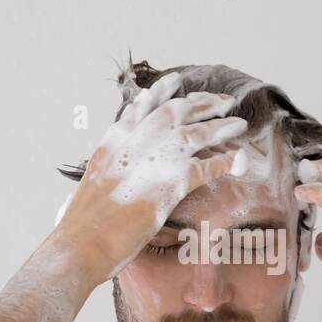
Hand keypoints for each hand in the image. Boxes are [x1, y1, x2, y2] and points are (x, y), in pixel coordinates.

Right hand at [54, 72, 248, 283]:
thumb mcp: (91, 182)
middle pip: (176, 111)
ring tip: (239, 124)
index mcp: (114, 141)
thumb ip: (109, 169)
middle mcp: (135, 142)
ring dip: (221, 127)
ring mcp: (153, 161)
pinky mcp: (170, 185)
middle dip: (203, 102)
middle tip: (223, 100)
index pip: (142, 107)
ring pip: (196, 133)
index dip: (163, 92)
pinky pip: (207, 167)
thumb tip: (113, 175)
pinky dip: (226, 162)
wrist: (82, 241)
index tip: (177, 80)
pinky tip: (239, 160)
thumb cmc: (82, 223)